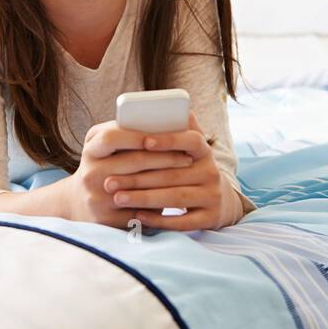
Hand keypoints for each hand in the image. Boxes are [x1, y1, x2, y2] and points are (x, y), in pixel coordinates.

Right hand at [59, 119, 193, 228]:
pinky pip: (139, 211)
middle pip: (132, 162)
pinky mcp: (106, 220)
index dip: (138, 136)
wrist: (79, 202)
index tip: (163, 136)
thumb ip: (126, 133)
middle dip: (165, 157)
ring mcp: (96, 199)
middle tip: (188, 156)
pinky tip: (175, 197)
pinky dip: (159, 204)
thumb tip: (165, 123)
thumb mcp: (106, 146)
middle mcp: (89, 174)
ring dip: (167, 179)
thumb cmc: (104, 166)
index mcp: (91, 149)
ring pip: (139, 188)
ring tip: (185, 174)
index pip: (112, 137)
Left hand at [107, 111, 242, 231]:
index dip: (169, 140)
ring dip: (143, 198)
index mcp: (204, 150)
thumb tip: (156, 106)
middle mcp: (212, 172)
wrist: (218, 201)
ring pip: (175, 198)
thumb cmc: (189, 169)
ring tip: (117, 198)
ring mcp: (213, 196)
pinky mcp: (210, 218)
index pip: (191, 140)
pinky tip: (137, 216)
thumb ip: (175, 128)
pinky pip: (183, 222)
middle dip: (137, 178)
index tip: (145, 141)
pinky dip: (159, 220)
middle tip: (108, 181)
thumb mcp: (187, 148)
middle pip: (172, 174)